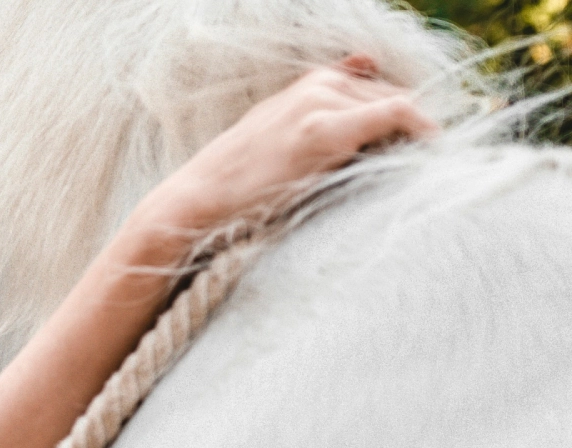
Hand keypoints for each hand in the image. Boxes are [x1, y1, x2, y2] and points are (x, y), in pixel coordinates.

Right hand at [131, 54, 437, 236]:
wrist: (202, 198)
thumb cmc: (243, 179)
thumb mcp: (282, 131)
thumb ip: (324, 106)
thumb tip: (367, 64)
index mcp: (311, 84)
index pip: (382, 92)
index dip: (405, 123)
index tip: (418, 155)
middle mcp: (318, 85)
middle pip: (396, 97)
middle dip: (410, 132)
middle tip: (417, 170)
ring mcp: (319, 102)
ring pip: (400, 105)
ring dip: (413, 138)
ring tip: (413, 174)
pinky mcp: (323, 128)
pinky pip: (396, 113)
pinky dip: (420, 129)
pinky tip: (431, 150)